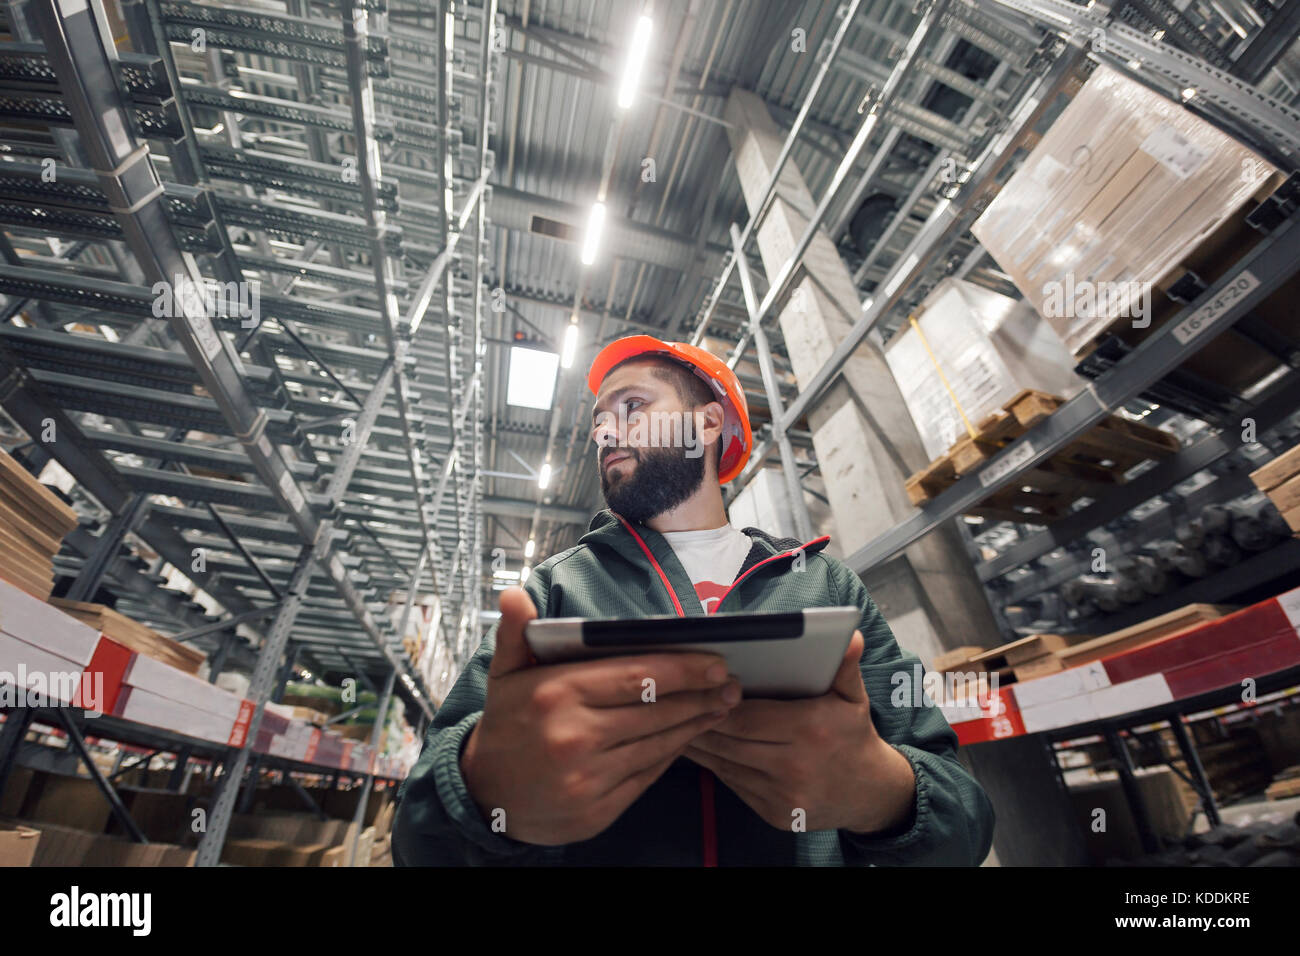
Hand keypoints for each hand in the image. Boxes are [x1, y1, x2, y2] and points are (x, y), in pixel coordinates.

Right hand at [461, 587, 742, 845]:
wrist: (487, 797)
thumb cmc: (506, 727)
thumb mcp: (504, 675)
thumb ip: (515, 633)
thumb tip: (515, 595)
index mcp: (556, 694)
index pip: (635, 675)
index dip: (682, 668)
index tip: (714, 661)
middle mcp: (573, 735)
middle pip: (655, 710)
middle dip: (700, 695)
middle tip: (730, 683)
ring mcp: (587, 777)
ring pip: (658, 744)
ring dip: (696, 724)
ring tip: (720, 707)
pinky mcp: (598, 809)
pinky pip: (647, 775)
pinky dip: (672, 754)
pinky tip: (689, 737)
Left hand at [684, 630, 915, 834]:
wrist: (870, 793)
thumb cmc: (853, 735)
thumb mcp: (853, 697)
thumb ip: (844, 666)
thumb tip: (849, 636)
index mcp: (810, 730)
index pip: (746, 716)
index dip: (717, 702)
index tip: (700, 687)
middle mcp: (794, 766)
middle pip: (728, 740)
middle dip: (700, 720)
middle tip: (677, 702)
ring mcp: (782, 795)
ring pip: (724, 764)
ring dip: (699, 743)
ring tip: (678, 721)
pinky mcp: (773, 814)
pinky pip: (732, 784)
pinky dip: (714, 764)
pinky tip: (701, 746)